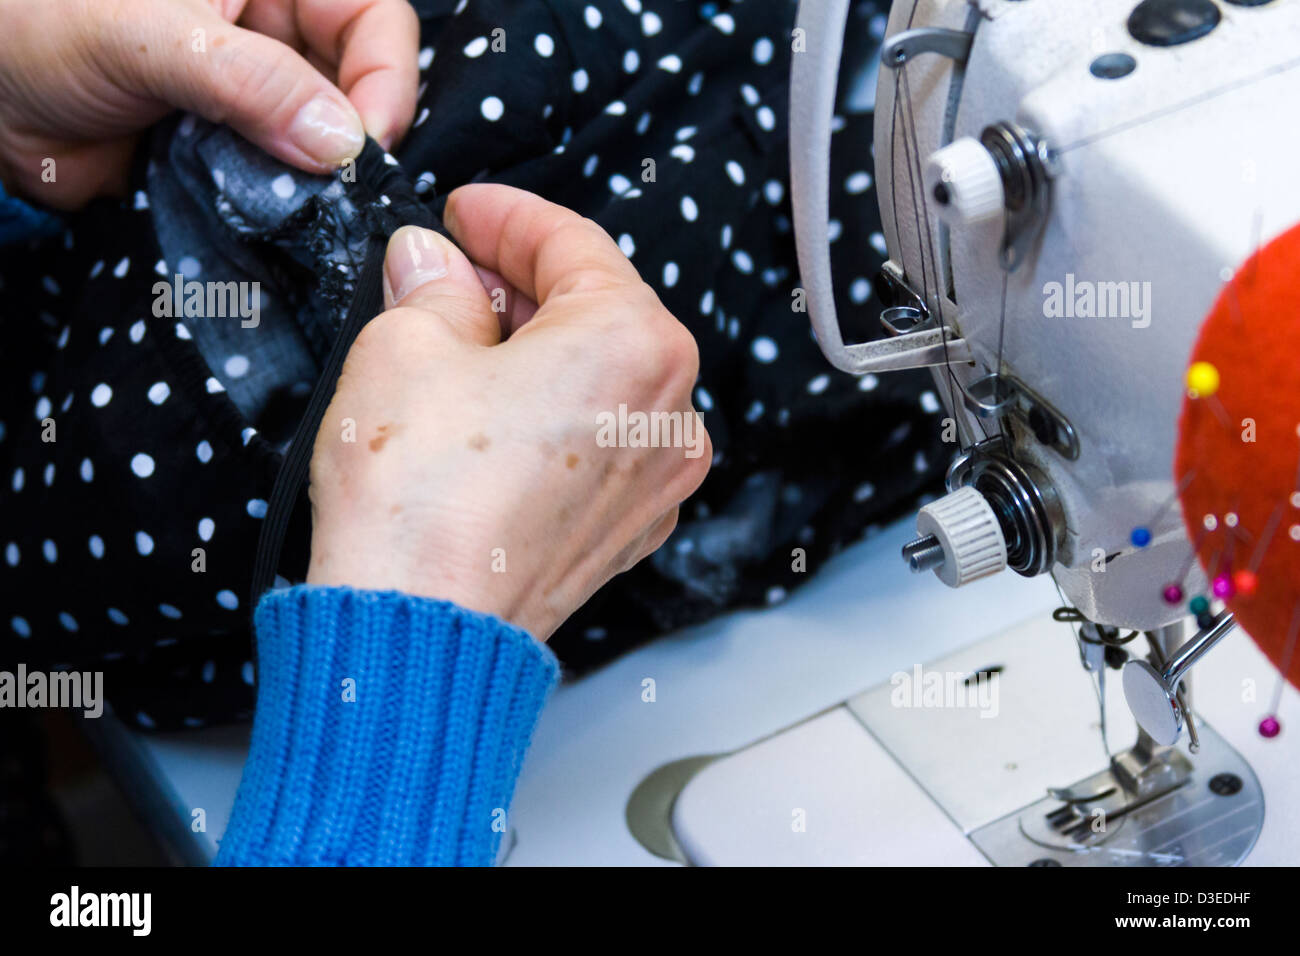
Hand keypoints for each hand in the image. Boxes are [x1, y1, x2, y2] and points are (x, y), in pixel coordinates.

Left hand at [0, 0, 418, 207]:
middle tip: (342, 186)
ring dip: (321, 177)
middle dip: (358, 133)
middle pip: (360, 79)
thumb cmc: (36, 29)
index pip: (369, 14)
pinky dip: (287, 204)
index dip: (385, 73)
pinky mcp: (236, 152)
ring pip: (328, 138)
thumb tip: (343, 143)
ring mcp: (256, 95)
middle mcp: (269, 29)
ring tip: (303, 208)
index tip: (366, 139)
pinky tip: (275, 219)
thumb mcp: (147, 37)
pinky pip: (287, 180)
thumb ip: (251, 83)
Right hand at [306, 185, 711, 640]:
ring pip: (600, 378)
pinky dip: (553, 415)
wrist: (420, 635)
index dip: (505, 216)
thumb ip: (432, 288)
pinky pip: (599, 441)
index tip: (460, 212)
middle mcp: (671, 410)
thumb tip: (434, 264)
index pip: (572, 243)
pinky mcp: (627, 529)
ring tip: (460, 344)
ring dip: (537, 350)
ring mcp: (656, 478)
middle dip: (520, 284)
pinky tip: (491, 416)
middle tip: (447, 274)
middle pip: (597, 310)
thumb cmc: (421, 502)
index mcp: (635, 343)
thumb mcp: (404, 349)